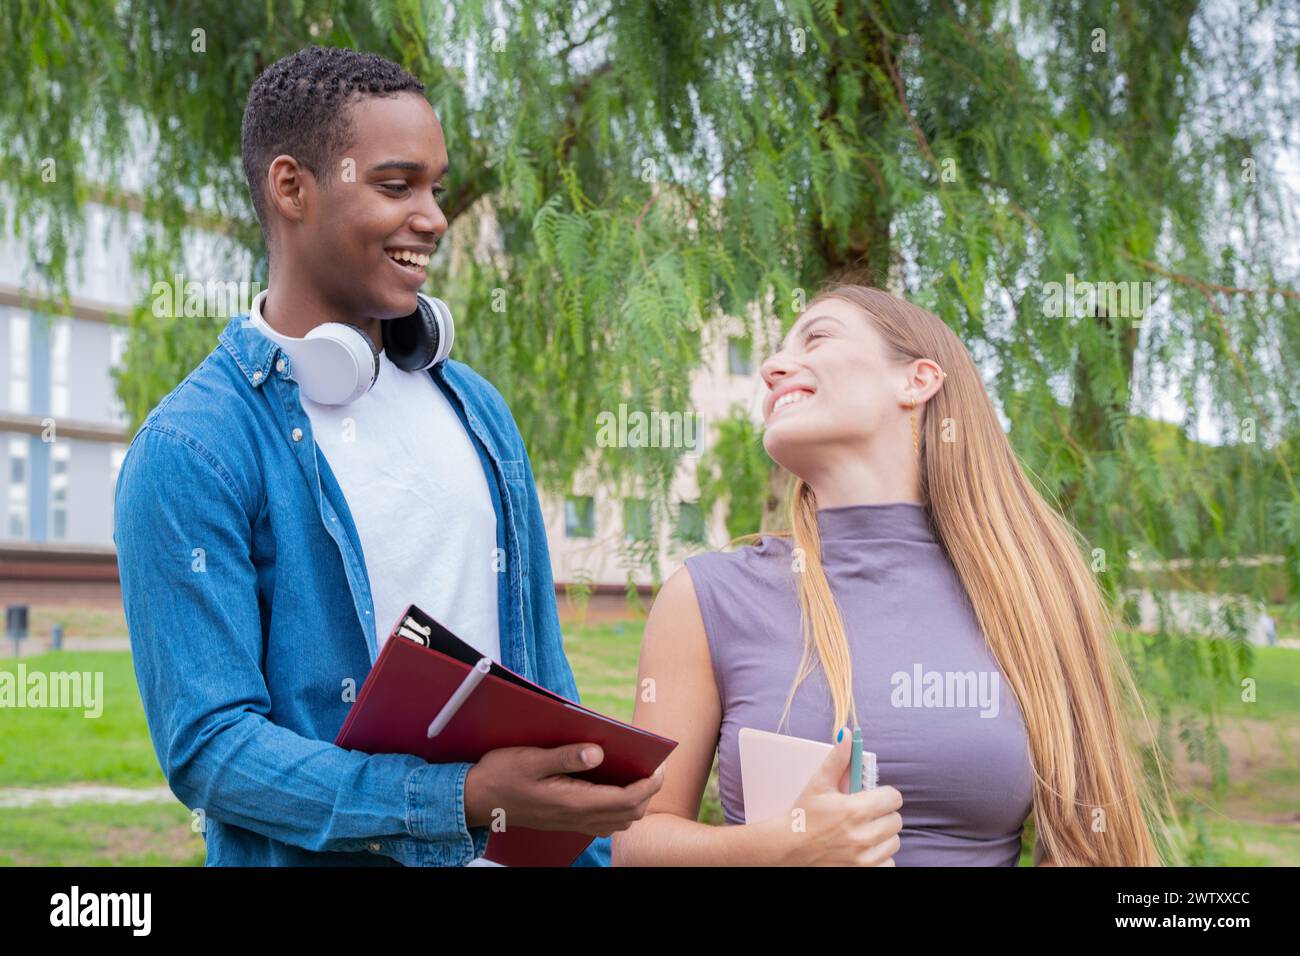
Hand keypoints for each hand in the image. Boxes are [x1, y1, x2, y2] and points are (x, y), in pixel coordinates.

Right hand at [463, 743, 664, 837]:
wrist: (476, 799)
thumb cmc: (501, 774)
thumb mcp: (531, 758)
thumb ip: (566, 756)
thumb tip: (599, 751)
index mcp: (573, 801)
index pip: (627, 799)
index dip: (649, 783)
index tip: (660, 764)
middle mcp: (576, 817)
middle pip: (630, 814)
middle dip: (648, 792)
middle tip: (654, 767)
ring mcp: (572, 822)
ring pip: (619, 821)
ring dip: (635, 802)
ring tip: (638, 775)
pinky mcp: (566, 821)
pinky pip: (603, 822)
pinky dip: (618, 808)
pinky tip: (613, 788)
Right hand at [772, 733, 902, 865]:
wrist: (787, 849)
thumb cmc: (803, 816)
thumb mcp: (819, 784)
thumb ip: (838, 759)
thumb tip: (846, 735)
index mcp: (854, 810)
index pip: (893, 798)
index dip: (884, 795)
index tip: (874, 797)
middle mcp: (862, 836)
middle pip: (896, 820)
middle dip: (883, 814)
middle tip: (866, 814)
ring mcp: (864, 858)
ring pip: (894, 842)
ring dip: (883, 836)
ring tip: (863, 831)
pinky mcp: (863, 871)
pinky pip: (889, 862)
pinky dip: (880, 856)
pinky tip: (863, 849)